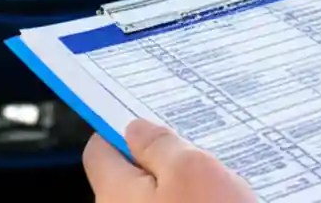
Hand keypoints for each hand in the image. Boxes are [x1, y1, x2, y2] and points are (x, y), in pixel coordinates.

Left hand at [83, 119, 256, 202]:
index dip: (122, 132)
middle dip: (161, 167)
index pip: (100, 151)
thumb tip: (135, 129)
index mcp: (113, 193)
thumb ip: (160, 144)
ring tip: (221, 191)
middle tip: (198, 158)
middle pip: (129, 181)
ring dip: (182, 195)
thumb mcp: (194, 170)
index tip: (149, 124)